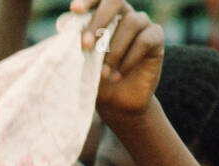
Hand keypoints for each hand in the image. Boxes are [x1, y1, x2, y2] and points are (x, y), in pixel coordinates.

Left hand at [72, 0, 163, 118]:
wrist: (116, 103)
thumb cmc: (94, 79)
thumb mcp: (80, 63)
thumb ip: (73, 45)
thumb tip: (62, 25)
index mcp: (103, 16)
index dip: (88, 0)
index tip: (74, 9)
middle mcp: (124, 15)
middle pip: (116, 1)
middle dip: (99, 20)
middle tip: (86, 44)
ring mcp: (142, 25)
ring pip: (131, 22)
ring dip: (114, 49)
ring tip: (103, 73)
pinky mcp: (156, 38)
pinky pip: (145, 40)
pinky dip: (130, 58)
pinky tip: (118, 74)